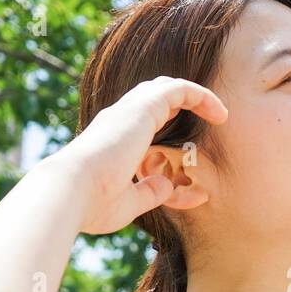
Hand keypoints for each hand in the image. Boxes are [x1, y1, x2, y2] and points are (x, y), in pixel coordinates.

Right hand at [38, 76, 227, 235]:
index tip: (188, 148)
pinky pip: (178, 89)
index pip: (142, 123)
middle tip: (208, 119)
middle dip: (180, 104)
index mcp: (111, 140)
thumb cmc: (92, 203)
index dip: (167, 127)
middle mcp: (118, 120)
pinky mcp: (142, 108)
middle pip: (152, 97)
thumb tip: (169, 185)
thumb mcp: (128, 202)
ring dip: (194, 96)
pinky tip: (219, 113)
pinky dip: (200, 95)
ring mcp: (128, 111)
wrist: (71, 191)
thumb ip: (150, 191)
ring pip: (164, 87)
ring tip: (219, 114)